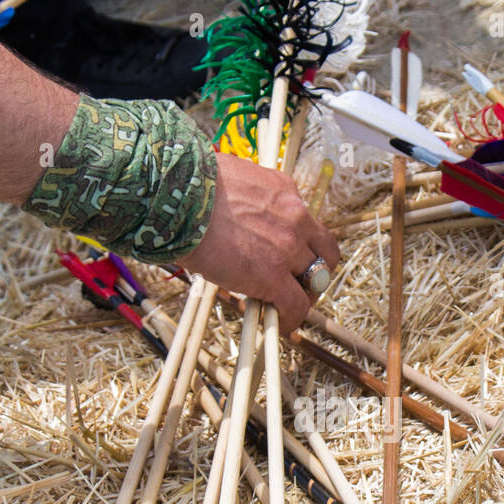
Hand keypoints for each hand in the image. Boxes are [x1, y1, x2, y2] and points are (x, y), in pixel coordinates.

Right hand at [180, 152, 339, 334]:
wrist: (180, 198)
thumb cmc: (191, 187)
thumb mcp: (233, 179)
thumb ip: (248, 198)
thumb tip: (236, 213)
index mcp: (284, 192)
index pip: (307, 222)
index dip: (303, 244)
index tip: (291, 256)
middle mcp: (295, 218)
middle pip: (324, 251)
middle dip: (315, 269)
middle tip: (299, 283)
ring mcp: (288, 249)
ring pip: (316, 280)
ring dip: (304, 295)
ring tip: (289, 307)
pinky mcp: (273, 276)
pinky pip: (295, 305)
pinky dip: (290, 318)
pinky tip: (280, 324)